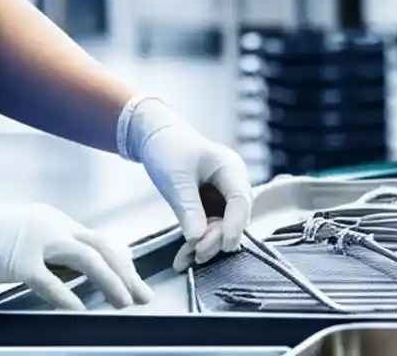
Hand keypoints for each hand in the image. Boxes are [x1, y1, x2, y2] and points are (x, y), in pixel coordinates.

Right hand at [0, 189, 152, 309]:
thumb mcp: (16, 238)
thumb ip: (46, 253)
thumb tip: (73, 275)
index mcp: (49, 219)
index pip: (97, 239)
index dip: (120, 261)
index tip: (132, 279)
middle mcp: (49, 225)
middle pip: (102, 247)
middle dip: (127, 273)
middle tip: (143, 295)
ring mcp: (33, 241)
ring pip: (88, 259)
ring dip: (112, 281)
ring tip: (125, 302)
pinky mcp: (14, 260)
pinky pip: (51, 282)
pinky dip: (70, 297)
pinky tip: (82, 311)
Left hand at [122, 99, 251, 268]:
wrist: (154, 138)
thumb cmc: (168, 149)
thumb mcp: (176, 180)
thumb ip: (189, 209)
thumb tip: (198, 240)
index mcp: (231, 168)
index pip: (241, 201)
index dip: (235, 225)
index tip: (224, 246)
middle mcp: (233, 183)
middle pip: (235, 218)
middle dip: (217, 238)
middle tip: (196, 255)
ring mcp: (224, 195)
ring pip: (223, 227)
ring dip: (207, 244)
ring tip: (185, 258)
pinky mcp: (212, 205)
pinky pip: (210, 227)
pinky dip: (198, 241)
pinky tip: (184, 256)